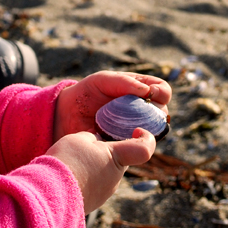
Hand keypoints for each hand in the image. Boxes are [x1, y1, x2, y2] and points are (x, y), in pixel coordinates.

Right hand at [46, 128, 155, 213]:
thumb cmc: (67, 161)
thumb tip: (95, 141)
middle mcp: (115, 178)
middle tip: (83, 146)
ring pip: (103, 172)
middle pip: (118, 159)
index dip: (147, 138)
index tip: (137, 130)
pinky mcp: (92, 202)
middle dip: (105, 151)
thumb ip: (92, 138)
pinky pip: (92, 184)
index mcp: (117, 158)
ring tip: (71, 162)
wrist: (48, 194)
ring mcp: (104, 193)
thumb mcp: (80, 138)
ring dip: (92, 165)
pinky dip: (84, 177)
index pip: (144, 149)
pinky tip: (67, 175)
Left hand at [53, 71, 171, 141]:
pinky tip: (123, 137)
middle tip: (142, 111)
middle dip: (156, 111)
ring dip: (147, 128)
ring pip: (154, 131)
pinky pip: (139, 147)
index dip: (161, 92)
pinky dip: (135, 142)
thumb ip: (123, 82)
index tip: (150, 93)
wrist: (65, 116)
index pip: (162, 90)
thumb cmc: (85, 93)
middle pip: (162, 112)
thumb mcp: (102, 80)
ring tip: (131, 124)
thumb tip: (146, 91)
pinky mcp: (126, 146)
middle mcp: (141, 110)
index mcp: (139, 90)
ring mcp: (135, 129)